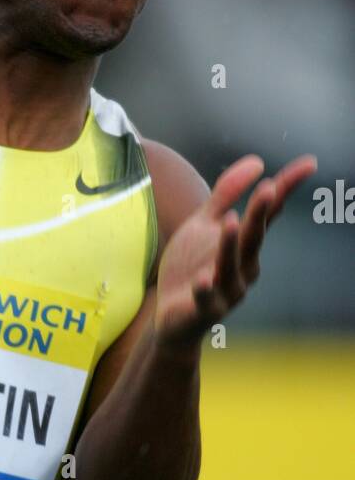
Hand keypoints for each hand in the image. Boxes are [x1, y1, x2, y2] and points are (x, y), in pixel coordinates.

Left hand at [154, 154, 315, 348]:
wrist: (171, 317)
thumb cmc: (191, 267)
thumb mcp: (204, 225)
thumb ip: (226, 194)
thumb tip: (258, 161)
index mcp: (246, 245)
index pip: (269, 213)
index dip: (286, 188)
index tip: (308, 164)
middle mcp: (244, 267)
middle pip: (254, 237)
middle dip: (260, 214)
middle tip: (269, 188)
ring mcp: (226, 290)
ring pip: (231, 265)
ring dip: (231, 244)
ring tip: (232, 220)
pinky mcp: (204, 309)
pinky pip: (206, 298)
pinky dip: (205, 289)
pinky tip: (202, 279)